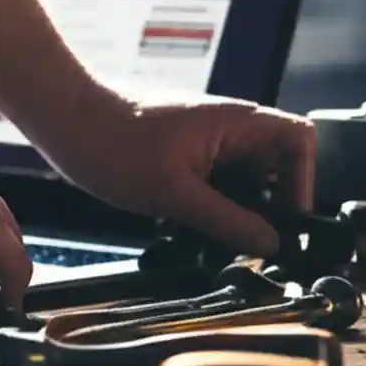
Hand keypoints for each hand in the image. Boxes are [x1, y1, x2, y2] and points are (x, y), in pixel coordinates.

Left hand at [28, 85, 315, 255]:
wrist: (63, 120)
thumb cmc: (112, 142)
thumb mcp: (173, 193)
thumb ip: (226, 221)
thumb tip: (271, 245)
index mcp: (236, 123)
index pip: (299, 142)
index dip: (302, 183)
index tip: (285, 221)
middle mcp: (228, 130)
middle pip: (272, 172)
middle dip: (261, 211)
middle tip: (242, 245)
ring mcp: (206, 144)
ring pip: (240, 186)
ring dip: (228, 216)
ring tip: (205, 241)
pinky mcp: (183, 159)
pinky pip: (212, 188)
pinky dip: (203, 212)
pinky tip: (178, 231)